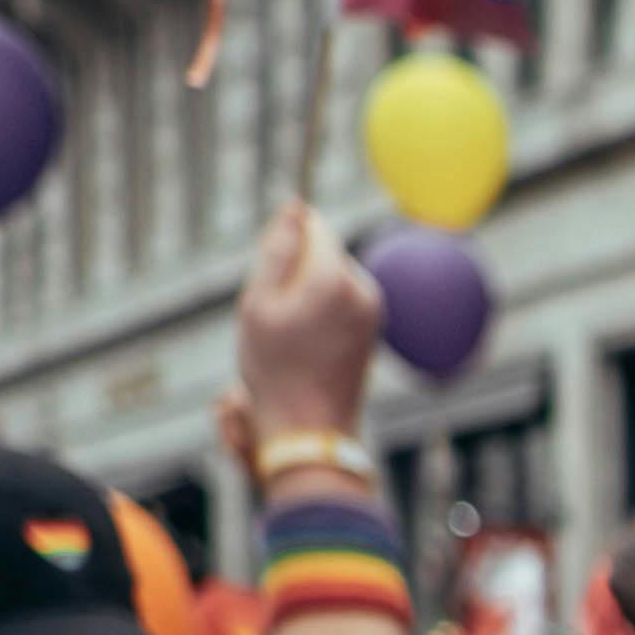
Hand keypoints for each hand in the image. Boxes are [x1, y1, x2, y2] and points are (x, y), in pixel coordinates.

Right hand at [233, 199, 384, 442]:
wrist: (311, 427)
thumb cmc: (276, 367)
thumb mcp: (258, 302)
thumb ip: (278, 249)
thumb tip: (296, 206)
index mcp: (335, 277)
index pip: (314, 227)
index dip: (285, 246)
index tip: (273, 283)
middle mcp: (364, 289)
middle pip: (323, 253)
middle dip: (296, 272)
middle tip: (279, 317)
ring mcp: (375, 310)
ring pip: (330, 278)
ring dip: (307, 294)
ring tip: (293, 335)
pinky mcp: (375, 328)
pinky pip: (340, 302)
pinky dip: (320, 313)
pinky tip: (308, 346)